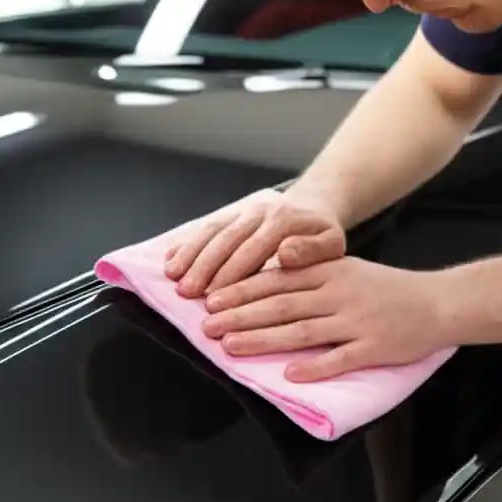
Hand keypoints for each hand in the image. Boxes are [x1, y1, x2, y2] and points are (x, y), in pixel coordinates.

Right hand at [164, 189, 346, 298]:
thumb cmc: (321, 236)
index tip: (215, 295)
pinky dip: (185, 243)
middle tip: (188, 292)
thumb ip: (313, 250)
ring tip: (173, 277)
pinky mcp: (229, 213)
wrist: (312, 206)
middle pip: (226, 240)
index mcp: (283, 221)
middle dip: (204, 266)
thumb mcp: (332, 244)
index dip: (231, 272)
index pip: (253, 248)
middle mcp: (259, 212)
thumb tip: (287, 252)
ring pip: (211, 231)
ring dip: (190, 255)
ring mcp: (241, 210)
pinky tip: (169, 260)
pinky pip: (204, 226)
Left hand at [201, 257, 455, 381]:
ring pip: (303, 331)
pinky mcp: (375, 347)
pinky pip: (340, 359)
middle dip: (241, 315)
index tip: (212, 300)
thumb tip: (261, 286)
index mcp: (330, 272)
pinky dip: (315, 367)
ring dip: (264, 340)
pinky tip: (289, 374)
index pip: (276, 280)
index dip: (241, 290)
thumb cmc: (386, 290)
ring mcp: (357, 321)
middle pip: (281, 305)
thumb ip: (308, 276)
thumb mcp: (346, 270)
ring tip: (231, 347)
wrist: (439, 302)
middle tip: (208, 326)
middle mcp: (339, 293)